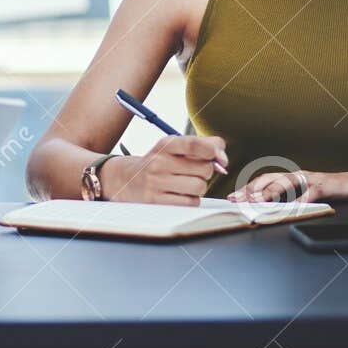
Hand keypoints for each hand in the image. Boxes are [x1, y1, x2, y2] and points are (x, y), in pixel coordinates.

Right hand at [100, 135, 227, 205]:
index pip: (194, 144)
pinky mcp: (156, 201)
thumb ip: (203, 146)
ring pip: (199, 187)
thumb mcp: (174, 148)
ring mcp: (156, 182)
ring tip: (186, 184)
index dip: (213, 151)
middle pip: (204, 169)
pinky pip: (190, 202)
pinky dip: (191, 200)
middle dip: (206, 172)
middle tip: (194, 172)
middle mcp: (159, 162)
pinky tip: (179, 195)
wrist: (125, 179)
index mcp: (166, 145)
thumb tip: (223, 159)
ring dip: (199, 187)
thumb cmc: (159, 163)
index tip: (221, 159)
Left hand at [227, 170, 347, 203]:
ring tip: (258, 201)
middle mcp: (299, 176)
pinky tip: (293, 207)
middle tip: (239, 199)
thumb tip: (267, 211)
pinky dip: (302, 200)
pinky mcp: (327, 185)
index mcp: (293, 180)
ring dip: (271, 191)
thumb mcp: (307, 198)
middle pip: (270, 178)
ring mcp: (312, 179)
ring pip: (287, 182)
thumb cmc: (332, 193)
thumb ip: (290, 202)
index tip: (233, 197)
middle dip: (252, 188)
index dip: (248, 188)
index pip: (265, 181)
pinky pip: (311, 192)